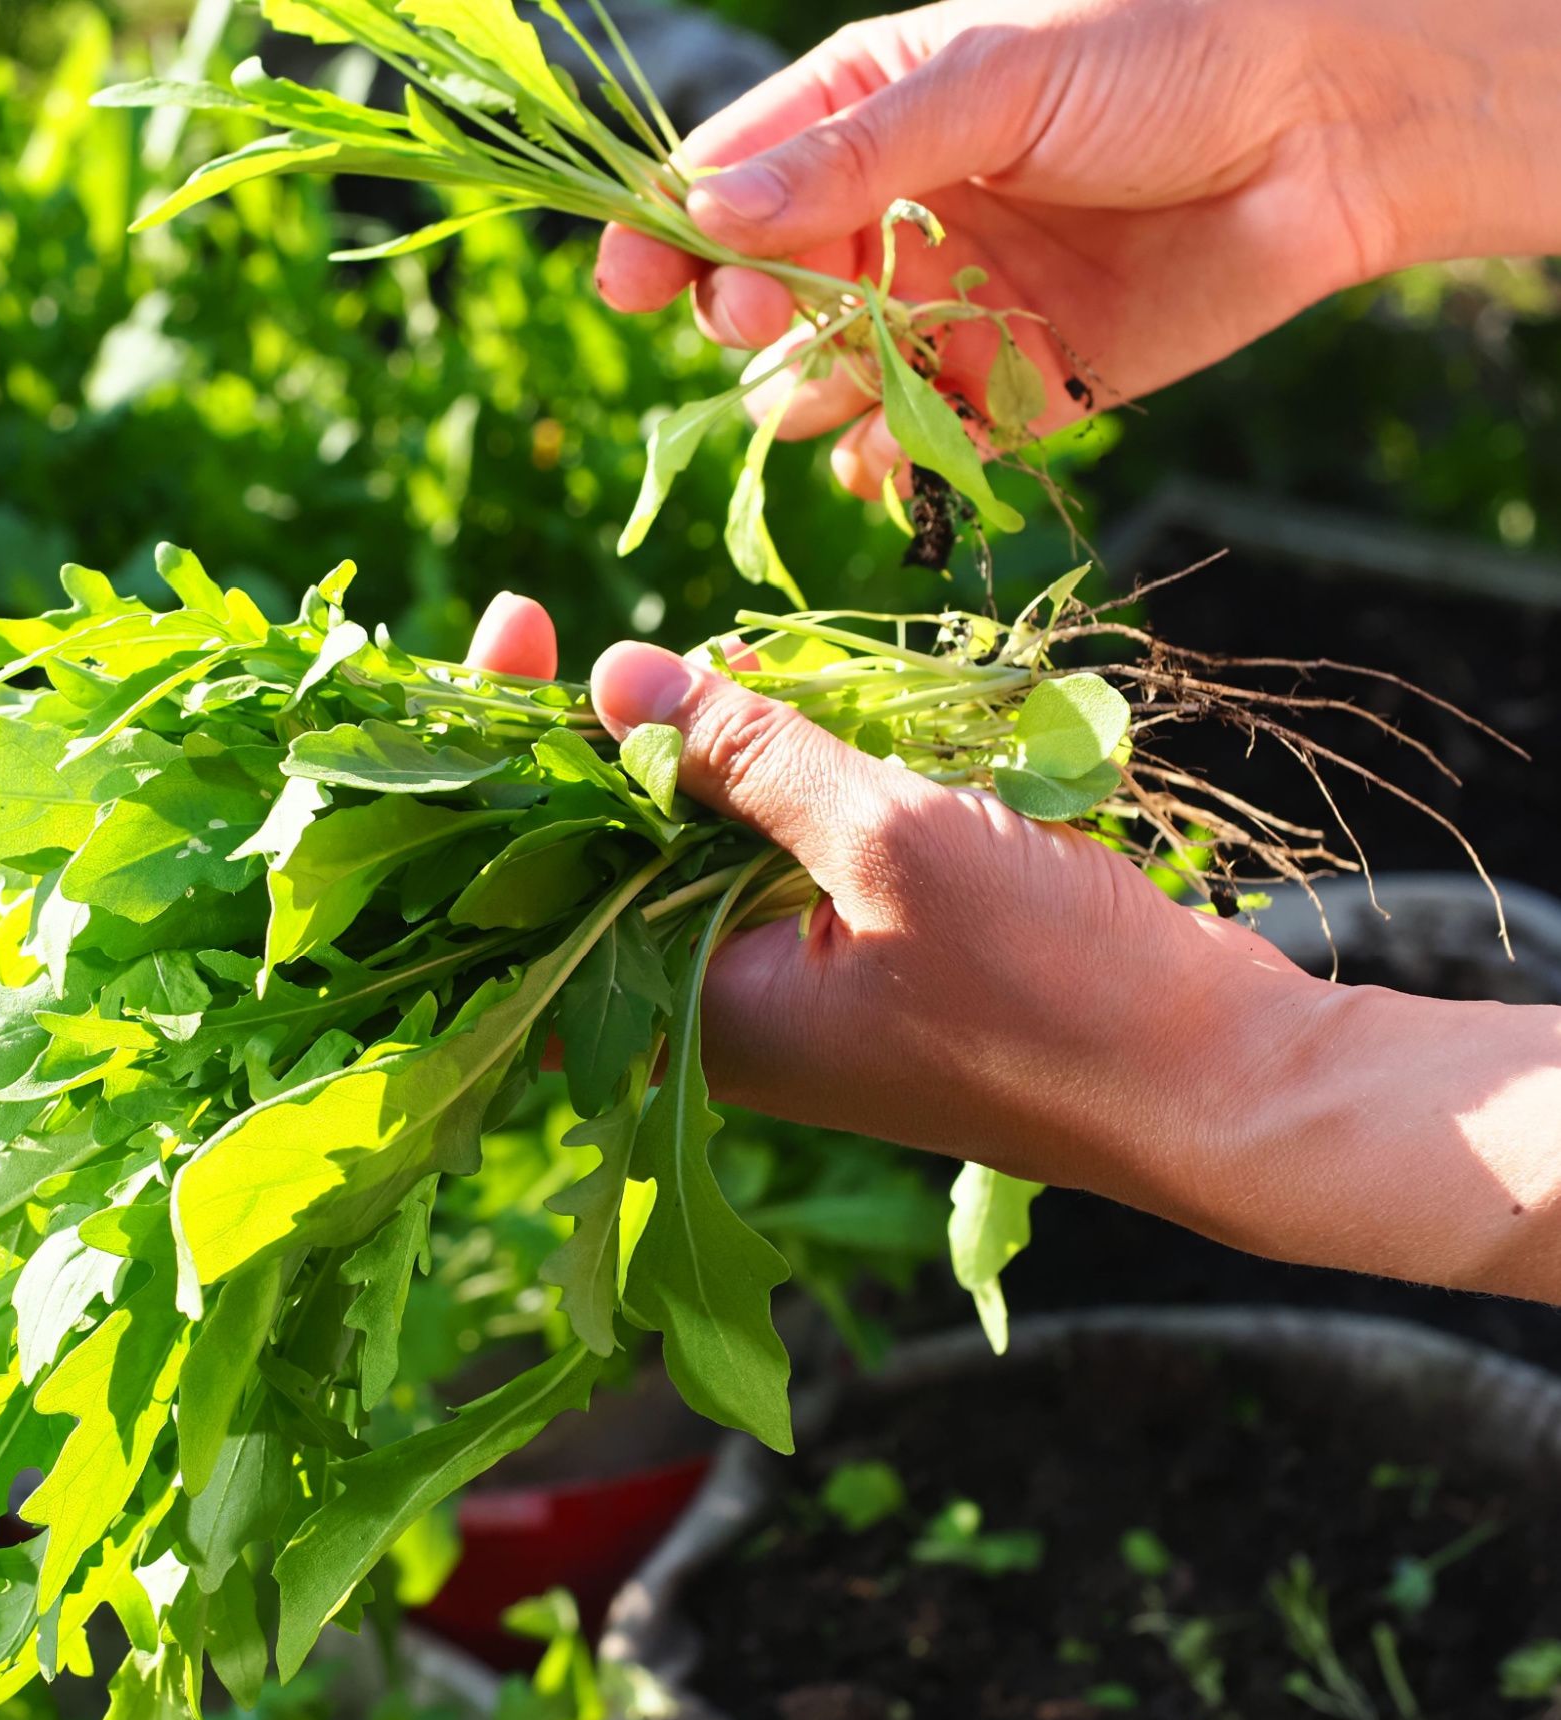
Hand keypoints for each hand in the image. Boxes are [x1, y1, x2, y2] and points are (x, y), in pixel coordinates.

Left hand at [466, 596, 1560, 1288]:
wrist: (1216, 1086)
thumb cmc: (1048, 986)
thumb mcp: (887, 842)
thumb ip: (749, 758)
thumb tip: (619, 678)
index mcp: (685, 1012)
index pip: (536, 873)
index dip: (508, 749)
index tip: (518, 629)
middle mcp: (716, 1007)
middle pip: (610, 851)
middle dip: (612, 732)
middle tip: (614, 633)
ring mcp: (791, 986)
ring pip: (703, 842)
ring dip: (713, 745)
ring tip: (730, 659)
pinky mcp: (861, 959)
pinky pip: (787, 853)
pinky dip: (791, 776)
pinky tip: (802, 697)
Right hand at [597, 0, 1560, 497]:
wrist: (1335, 131)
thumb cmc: (1167, 57)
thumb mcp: (996, 80)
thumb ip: (853, 155)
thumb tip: (706, 211)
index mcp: (870, 112)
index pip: (729, 181)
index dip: (668, 233)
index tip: (624, 284)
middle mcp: (892, 215)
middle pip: (762, 290)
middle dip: (749, 314)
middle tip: (767, 321)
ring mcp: (944, 304)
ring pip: (825, 379)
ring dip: (815, 395)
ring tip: (841, 388)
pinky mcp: (1010, 384)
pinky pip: (915, 444)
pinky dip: (890, 466)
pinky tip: (889, 466)